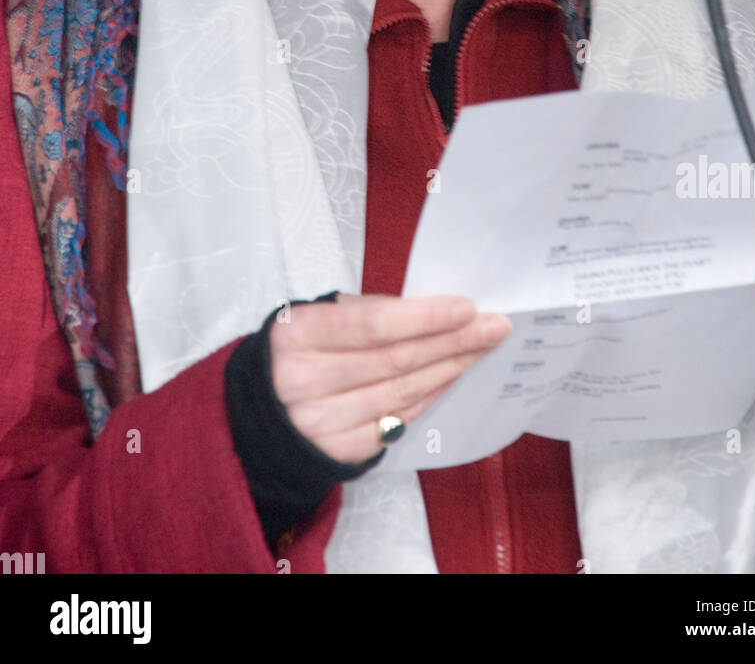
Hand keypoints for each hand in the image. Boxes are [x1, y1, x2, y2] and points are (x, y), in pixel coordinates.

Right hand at [268, 292, 511, 462]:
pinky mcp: (341, 452)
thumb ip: (366, 312)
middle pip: (396, 360)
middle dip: (453, 341)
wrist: (256, 414)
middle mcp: (305, 383)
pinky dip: (430, 396)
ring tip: (482, 348)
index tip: (466, 308)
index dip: (424, 317)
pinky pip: (399, 420)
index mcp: (297, 336)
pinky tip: (451, 376)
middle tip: (493, 327)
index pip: (372, 325)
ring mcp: (322, 424)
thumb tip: (432, 312)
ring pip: (403, 392)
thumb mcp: (316, 317)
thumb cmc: (297, 353)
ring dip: (450, 368)